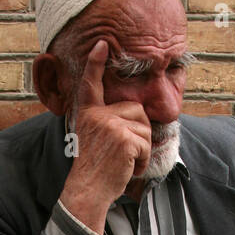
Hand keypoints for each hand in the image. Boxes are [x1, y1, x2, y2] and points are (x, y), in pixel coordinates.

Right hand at [58, 39, 152, 234]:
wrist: (88, 190)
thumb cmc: (94, 169)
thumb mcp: (94, 137)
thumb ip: (107, 121)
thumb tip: (136, 114)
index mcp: (88, 113)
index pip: (91, 83)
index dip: (96, 63)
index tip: (102, 44)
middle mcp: (98, 115)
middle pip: (136, 109)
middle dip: (139, 132)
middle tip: (123, 152)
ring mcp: (110, 125)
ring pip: (145, 127)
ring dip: (142, 148)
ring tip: (124, 161)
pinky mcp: (123, 139)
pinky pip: (146, 143)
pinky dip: (142, 159)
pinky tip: (128, 167)